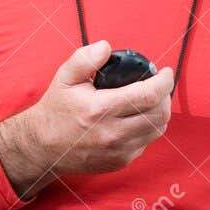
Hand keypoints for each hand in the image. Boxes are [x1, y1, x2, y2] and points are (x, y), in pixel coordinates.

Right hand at [0, 40, 175, 197]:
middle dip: (165, 96)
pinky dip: (148, 128)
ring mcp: (119, 151)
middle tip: (159, 85)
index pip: (148, 96)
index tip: (165, 72)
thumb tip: (106, 47)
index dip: (164, 82)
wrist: (44, 147)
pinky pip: (146, 142)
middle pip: (159, 115)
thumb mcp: (65, 77)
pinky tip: (137, 118)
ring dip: (160, 112)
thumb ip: (85, 58)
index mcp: (101, 110)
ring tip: (151, 100)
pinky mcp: (121, 162)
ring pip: (156, 130)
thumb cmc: (56, 110)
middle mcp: (113, 134)